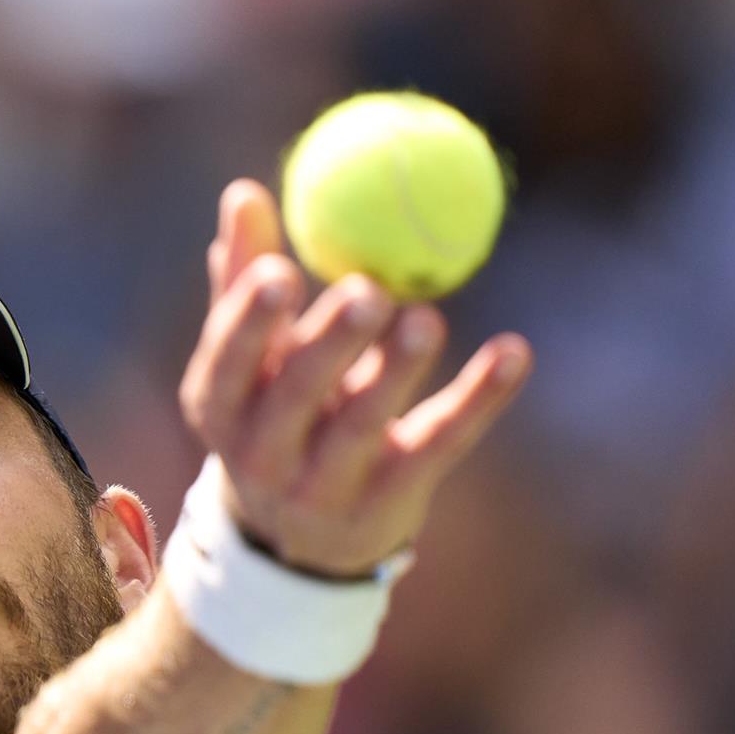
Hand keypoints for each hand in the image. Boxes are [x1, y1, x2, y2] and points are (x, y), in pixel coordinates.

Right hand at [177, 179, 533, 576]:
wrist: (300, 540)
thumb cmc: (274, 415)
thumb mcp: (251, 363)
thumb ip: (246, 282)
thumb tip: (244, 193)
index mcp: (220, 409)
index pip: (225, 366)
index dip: (248, 324)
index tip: (279, 272)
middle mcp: (261, 456)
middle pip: (292, 400)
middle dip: (326, 346)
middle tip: (365, 290)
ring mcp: (323, 488)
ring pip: (361, 428)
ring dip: (395, 372)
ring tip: (427, 319)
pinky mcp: (388, 504)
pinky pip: (438, 445)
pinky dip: (479, 398)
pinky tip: (514, 352)